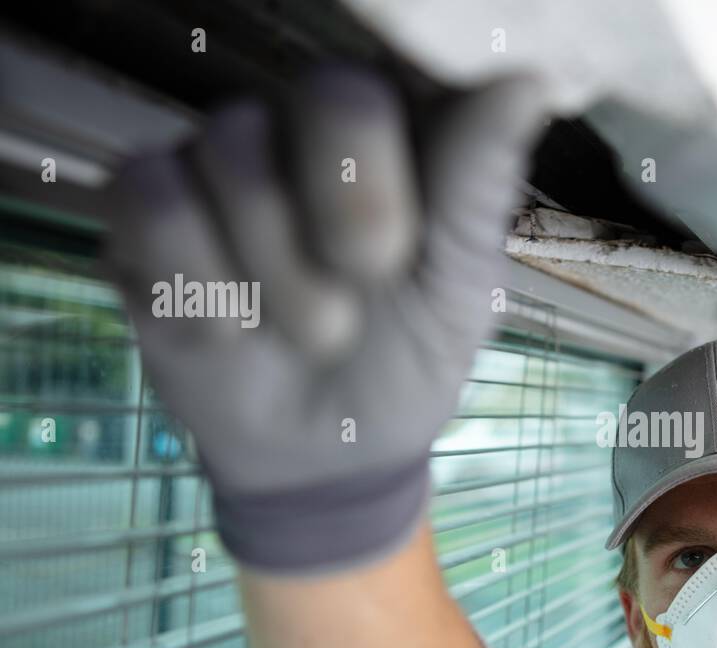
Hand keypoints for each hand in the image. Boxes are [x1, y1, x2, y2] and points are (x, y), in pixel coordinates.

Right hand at [102, 67, 548, 572]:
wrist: (325, 457)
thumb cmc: (405, 361)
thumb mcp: (458, 290)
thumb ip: (478, 187)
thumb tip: (528, 81)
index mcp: (398, 139)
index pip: (398, 86)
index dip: (391, 177)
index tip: (400, 258)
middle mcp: (310, 127)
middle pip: (322, 96)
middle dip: (352, 218)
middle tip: (362, 286)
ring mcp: (226, 158)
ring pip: (231, 148)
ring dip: (277, 274)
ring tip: (304, 328)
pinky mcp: (149, 204)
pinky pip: (152, 196)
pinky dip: (197, 285)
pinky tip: (227, 330)